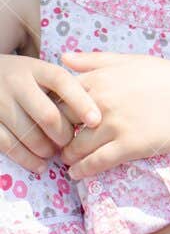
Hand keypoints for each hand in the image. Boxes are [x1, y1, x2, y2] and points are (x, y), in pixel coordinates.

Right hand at [0, 53, 100, 173]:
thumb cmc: (24, 79)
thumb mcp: (41, 72)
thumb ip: (66, 85)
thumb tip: (96, 113)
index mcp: (36, 69)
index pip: (63, 83)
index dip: (81, 103)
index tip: (96, 121)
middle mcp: (17, 82)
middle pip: (48, 115)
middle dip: (63, 134)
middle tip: (70, 143)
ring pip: (30, 133)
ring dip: (47, 149)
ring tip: (54, 153)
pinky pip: (9, 145)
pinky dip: (27, 159)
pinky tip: (39, 165)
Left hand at [59, 52, 169, 178]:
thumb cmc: (167, 77)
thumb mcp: (130, 61)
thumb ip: (94, 60)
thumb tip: (64, 57)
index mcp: (100, 79)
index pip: (58, 97)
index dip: (50, 111)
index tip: (50, 121)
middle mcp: (103, 101)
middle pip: (61, 124)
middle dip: (54, 136)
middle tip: (52, 145)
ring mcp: (116, 124)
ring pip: (76, 147)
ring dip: (66, 156)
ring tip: (64, 161)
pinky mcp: (130, 145)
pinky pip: (96, 162)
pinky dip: (82, 170)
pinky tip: (76, 173)